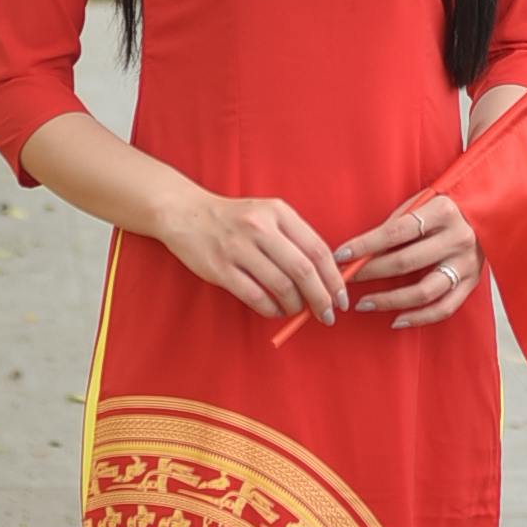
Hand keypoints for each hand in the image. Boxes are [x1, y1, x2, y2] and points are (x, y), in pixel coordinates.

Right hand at [154, 187, 347, 324]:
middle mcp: (260, 227)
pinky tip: (276, 311)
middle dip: (321, 298)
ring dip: (295, 306)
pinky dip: (271, 309)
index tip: (341, 297)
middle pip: (303, 271)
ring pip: (281, 286)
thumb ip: (295, 239)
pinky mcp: (221, 268)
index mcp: (278, 212)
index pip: (317, 249)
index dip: (334, 278)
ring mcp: (238, 248)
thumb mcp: (267, 214)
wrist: (186, 213)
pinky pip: (255, 296)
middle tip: (327, 315)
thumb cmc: (234, 218)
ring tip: (297, 311)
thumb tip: (325, 276)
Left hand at [335, 191, 481, 329]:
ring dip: (389, 300)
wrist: (489, 212)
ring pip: (424, 291)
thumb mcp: (423, 201)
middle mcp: (458, 238)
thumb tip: (361, 250)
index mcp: (443, 211)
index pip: (395, 232)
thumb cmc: (444, 207)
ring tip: (363, 303)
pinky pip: (443, 308)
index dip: (365, 245)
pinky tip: (395, 320)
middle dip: (370, 272)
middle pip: (406, 262)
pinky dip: (418, 318)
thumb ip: (397, 223)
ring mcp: (467, 264)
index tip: (341, 255)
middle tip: (345, 280)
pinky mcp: (472, 283)